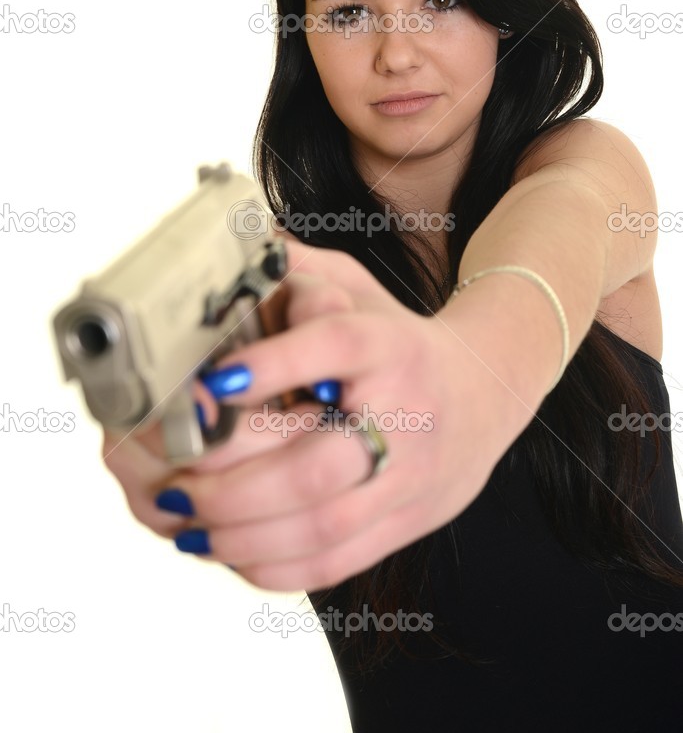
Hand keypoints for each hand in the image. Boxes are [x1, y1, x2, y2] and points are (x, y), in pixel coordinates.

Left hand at [131, 239, 514, 591]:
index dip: (275, 363)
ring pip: (320, 526)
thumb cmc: (400, 341)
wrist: (486, 392)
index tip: (213, 381)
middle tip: (176, 477)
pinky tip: (230, 548)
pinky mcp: (405, 523)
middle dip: (232, 483)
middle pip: (316, 466)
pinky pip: (335, 563)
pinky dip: (271, 565)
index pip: (335, 345)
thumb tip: (225, 249)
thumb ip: (295, 271)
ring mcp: (410, 479)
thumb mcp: (357, 288)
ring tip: (189, 520)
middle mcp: (406, 414)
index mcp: (391, 344)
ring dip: (240, 532)